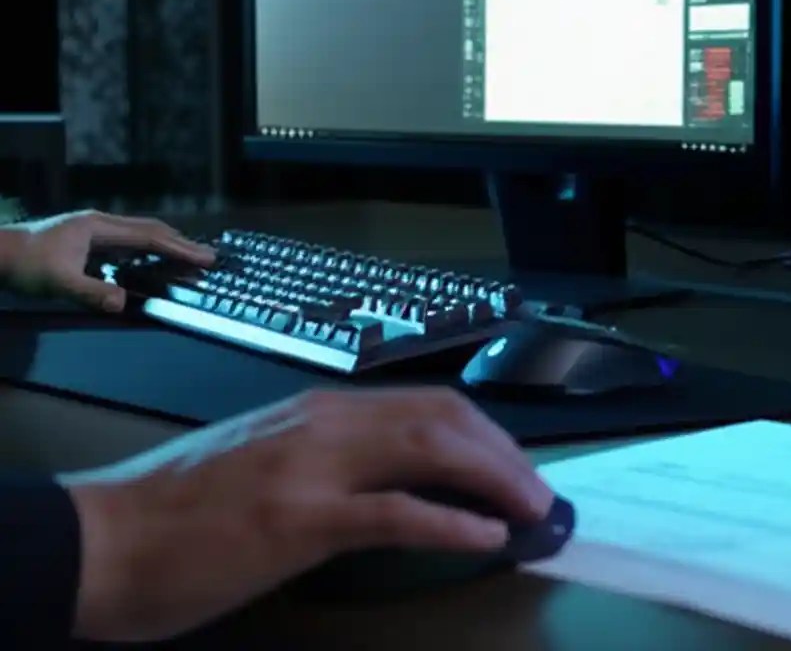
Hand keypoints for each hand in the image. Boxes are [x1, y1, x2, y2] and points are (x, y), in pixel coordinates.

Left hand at [0, 209, 215, 311]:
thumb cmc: (25, 265)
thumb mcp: (57, 282)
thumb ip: (90, 292)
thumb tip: (122, 303)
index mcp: (98, 227)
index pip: (149, 236)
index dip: (179, 248)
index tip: (205, 258)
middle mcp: (100, 223)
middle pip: (150, 229)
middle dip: (180, 243)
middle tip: (208, 258)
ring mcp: (93, 230)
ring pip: (140, 234)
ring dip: (166, 245)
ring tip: (189, 259)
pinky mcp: (88, 240)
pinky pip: (128, 243)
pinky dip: (149, 251)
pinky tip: (154, 262)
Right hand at [58, 387, 552, 642]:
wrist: (98, 539)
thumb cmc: (177, 509)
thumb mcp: (266, 463)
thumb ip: (330, 460)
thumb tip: (399, 481)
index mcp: (318, 411)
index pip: (428, 405)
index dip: (487, 435)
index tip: (519, 468)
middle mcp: (323, 423)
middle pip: (445, 418)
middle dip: (506, 454)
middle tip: (540, 494)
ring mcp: (311, 467)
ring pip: (431, 449)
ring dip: (496, 479)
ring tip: (531, 511)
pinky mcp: (297, 518)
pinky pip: (395, 513)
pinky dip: (451, 523)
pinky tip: (485, 538)